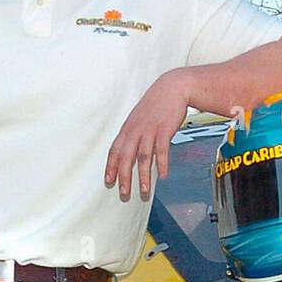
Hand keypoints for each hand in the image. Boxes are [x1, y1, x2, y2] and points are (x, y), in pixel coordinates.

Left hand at [104, 69, 191, 201]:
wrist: (172, 88)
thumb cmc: (156, 104)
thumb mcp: (139, 118)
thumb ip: (134, 134)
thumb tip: (130, 152)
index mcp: (128, 128)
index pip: (115, 150)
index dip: (111, 167)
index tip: (108, 181)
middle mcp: (136, 130)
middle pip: (126, 157)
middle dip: (124, 177)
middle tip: (124, 193)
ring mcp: (150, 130)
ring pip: (143, 157)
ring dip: (143, 176)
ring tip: (144, 191)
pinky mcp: (164, 129)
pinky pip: (162, 150)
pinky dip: (162, 163)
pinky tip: (163, 175)